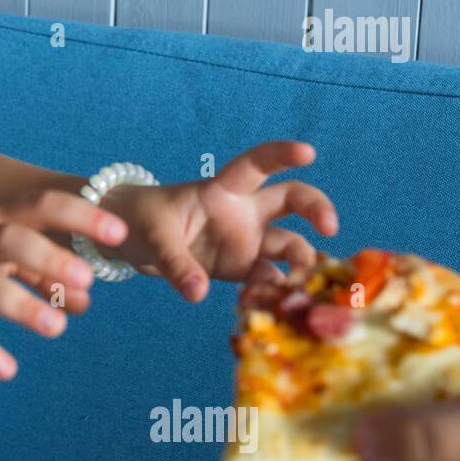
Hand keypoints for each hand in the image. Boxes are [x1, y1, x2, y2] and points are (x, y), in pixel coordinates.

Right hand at [0, 188, 128, 380]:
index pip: (41, 205)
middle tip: (85, 280)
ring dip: (20, 304)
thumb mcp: (4, 245)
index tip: (119, 234)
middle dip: (48, 258)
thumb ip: (45, 272)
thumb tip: (86, 304)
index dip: (81, 216)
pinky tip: (7, 370)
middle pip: (7, 240)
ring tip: (56, 329)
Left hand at [108, 140, 338, 301]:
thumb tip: (197, 293)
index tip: (308, 152)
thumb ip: (175, 263)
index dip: (282, 155)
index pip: (257, 164)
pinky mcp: (241, 269)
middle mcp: (243, 212)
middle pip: (292, 200)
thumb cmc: (143, 221)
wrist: (129, 242)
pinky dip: (276, 293)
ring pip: (289, 246)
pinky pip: (269, 280)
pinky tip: (277, 308)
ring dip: (301, 263)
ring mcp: (246, 241)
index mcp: (222, 190)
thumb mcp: (154, 236)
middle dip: (317, 209)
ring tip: (303, 285)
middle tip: (330, 229)